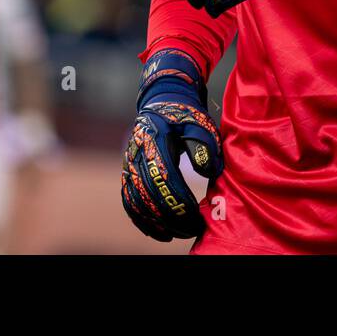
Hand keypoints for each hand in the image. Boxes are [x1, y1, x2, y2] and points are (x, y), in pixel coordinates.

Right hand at [120, 49, 222, 241]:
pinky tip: (156, 231)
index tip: (196, 217)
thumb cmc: (185, 114)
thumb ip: (205, 146)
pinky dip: (140, 218)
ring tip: (174, 235)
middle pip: (149, 194)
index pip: (165, 179)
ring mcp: (129, 163)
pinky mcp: (128, 171)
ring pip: (136, 200)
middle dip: (170, 217)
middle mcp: (137, 153)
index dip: (180, 202)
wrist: (162, 100)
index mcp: (155, 140)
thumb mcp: (200, 122)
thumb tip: (208, 173)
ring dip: (154, 222)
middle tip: (191, 230)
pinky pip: (129, 199)